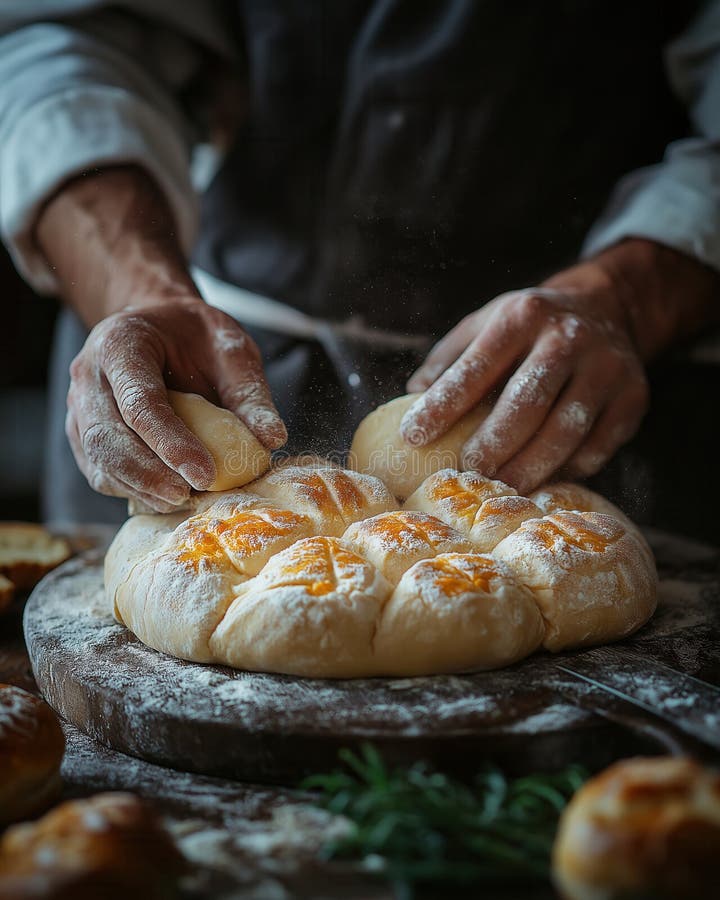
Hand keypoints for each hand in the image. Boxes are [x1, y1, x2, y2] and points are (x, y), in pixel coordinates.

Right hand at [66, 298, 286, 511]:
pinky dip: (132, 490)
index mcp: (121, 342)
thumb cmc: (196, 337)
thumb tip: (272, 440)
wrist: (159, 326)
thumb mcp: (231, 348)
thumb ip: (249, 392)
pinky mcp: (82, 433)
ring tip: (183, 501)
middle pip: (107, 437)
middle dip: (148, 474)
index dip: (170, 444)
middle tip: (189, 496)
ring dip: (140, 488)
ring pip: (99, 460)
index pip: (139, 402)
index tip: (205, 475)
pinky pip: (100, 471)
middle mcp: (88, 374)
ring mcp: (79, 406)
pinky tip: (166, 497)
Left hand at [400, 243, 678, 494]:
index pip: (476, 367)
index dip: (443, 405)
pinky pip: (597, 446)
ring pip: (565, 430)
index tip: (413, 436)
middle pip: (526, 403)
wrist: (606, 309)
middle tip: (467, 472)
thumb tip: (409, 401)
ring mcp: (607, 368)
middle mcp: (568, 337)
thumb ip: (447, 361)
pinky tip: (542, 479)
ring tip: (500, 487)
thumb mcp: (484, 325)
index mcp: (522, 317)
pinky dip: (568, 469)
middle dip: (492, 445)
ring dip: (529, 467)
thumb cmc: (527, 329)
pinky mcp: (633, 398)